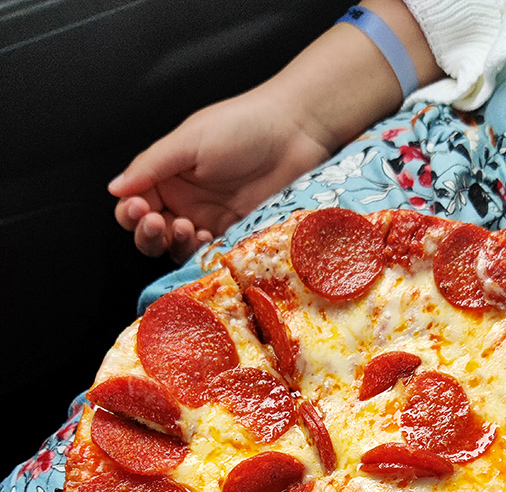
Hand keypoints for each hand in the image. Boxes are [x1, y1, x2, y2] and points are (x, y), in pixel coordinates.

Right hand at [108, 86, 333, 262]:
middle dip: (148, 234)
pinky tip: (205, 239)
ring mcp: (209, 221)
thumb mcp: (189, 140)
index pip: (134, 203)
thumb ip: (151, 165)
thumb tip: (115, 187)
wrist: (294, 134)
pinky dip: (201, 254)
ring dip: (173, 245)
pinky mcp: (234, 237)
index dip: (130, 212)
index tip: (137, 209)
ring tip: (185, 228)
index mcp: (167, 175)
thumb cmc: (243, 126)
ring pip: (177, 249)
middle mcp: (184, 201)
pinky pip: (210, 256)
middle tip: (157, 223)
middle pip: (151, 233)